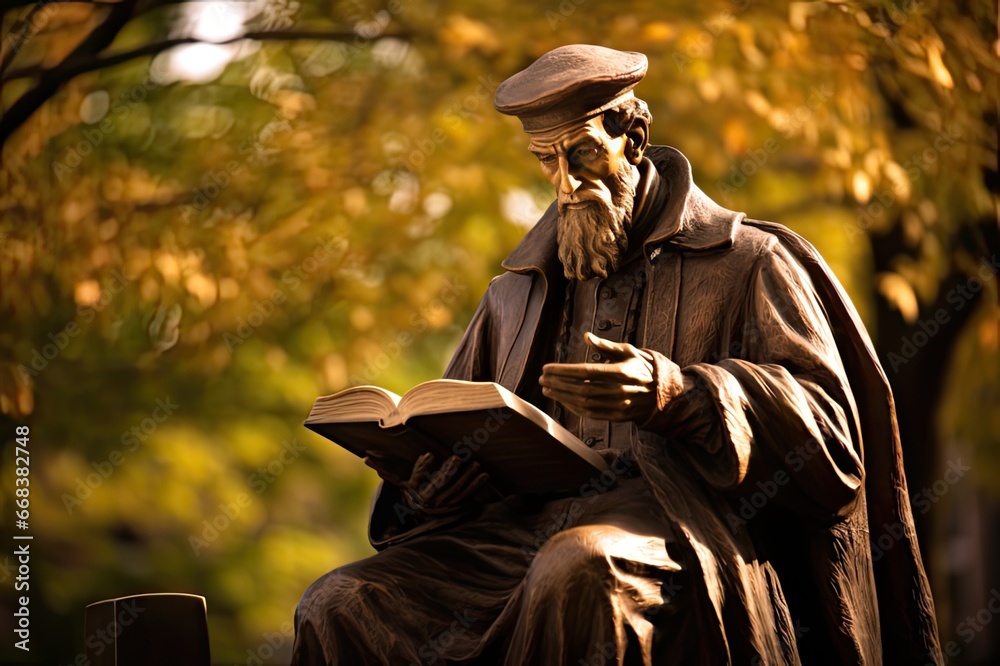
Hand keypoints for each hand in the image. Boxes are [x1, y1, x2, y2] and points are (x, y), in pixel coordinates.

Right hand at [364, 451, 489, 516]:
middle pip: (439, 486)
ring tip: (476, 464)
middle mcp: (428, 502)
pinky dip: (476, 486)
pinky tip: (484, 475)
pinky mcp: (456, 507)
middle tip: (457, 458)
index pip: (416, 480)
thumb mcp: (397, 484)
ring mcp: (444, 506)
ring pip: (456, 491)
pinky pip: (467, 496)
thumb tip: (366, 457)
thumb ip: (384, 469)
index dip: (421, 469)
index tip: (428, 455)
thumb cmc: (409, 496)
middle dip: (448, 472)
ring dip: (467, 478)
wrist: (422, 520)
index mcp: (414, 494)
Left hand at [539, 332, 657, 421]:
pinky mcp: (618, 417)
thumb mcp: (629, 351)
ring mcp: (619, 406)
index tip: (546, 368)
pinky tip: (562, 400)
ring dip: (561, 396)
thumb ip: (606, 346)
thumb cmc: (643, 368)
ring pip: (583, 403)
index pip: (586, 372)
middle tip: (542, 379)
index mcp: (622, 372)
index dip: (563, 371)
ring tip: (547, 389)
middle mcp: (620, 391)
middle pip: (581, 389)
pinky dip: (573, 407)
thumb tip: (586, 336)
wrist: (664, 393)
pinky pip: (590, 414)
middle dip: (557, 384)